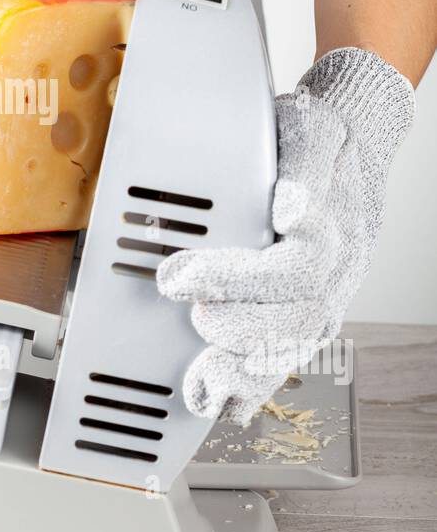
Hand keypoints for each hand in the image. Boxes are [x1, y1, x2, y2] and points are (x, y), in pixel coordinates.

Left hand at [156, 49, 414, 423]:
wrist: (353, 152)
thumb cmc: (323, 141)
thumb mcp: (313, 130)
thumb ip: (305, 165)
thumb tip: (288, 206)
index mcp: (333, 233)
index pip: (293, 270)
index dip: (233, 280)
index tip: (177, 275)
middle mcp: (334, 276)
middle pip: (292, 323)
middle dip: (231, 326)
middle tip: (187, 303)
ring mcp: (323, 301)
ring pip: (290, 354)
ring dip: (241, 371)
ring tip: (200, 378)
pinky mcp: (305, 317)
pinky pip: (283, 363)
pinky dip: (249, 388)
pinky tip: (215, 401)